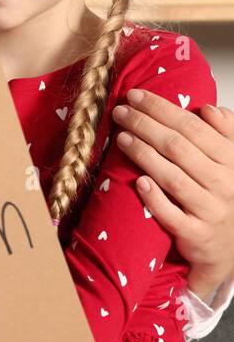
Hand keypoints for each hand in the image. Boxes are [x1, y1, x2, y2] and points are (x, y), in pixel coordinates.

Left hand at [113, 92, 233, 300]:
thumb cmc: (224, 195)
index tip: (135, 96)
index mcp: (230, 160)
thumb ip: (225, 134)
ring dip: (145, 155)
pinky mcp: (196, 234)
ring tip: (121, 138)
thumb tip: (208, 109)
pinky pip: (173, 215)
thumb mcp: (232, 162)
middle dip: (145, 125)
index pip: (193, 128)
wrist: (231, 245)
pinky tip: (139, 182)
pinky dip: (156, 199)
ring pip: (173, 178)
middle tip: (120, 112)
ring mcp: (210, 209)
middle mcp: (223, 183)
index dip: (162, 109)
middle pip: (178, 148)